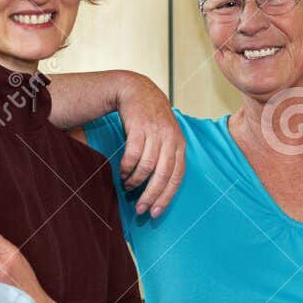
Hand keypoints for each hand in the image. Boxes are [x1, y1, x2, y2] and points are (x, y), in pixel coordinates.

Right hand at [116, 75, 183, 216]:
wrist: (136, 90)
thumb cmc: (151, 119)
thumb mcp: (166, 135)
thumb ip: (168, 157)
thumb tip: (161, 189)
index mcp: (180, 144)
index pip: (177, 177)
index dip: (166, 197)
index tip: (155, 212)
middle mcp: (171, 139)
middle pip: (163, 175)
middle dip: (151, 195)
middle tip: (140, 209)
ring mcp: (155, 133)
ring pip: (147, 167)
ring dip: (135, 181)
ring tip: (128, 186)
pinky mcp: (139, 127)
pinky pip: (133, 155)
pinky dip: (127, 167)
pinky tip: (122, 172)